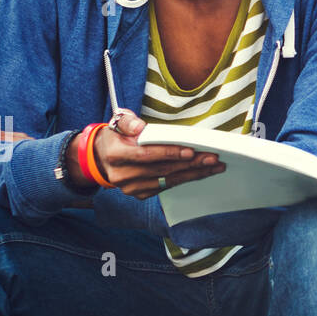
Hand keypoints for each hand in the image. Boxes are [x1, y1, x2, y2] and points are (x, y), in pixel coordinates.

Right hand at [72, 110, 224, 199]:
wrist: (102, 157)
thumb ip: (127, 121)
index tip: (191, 150)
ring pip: (167, 181)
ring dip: (194, 174)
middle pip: (162, 170)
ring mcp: (131, 188)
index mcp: (116, 154)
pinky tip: (202, 173)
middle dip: (190, 164)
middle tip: (212, 158)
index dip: (169, 153)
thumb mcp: (117, 121)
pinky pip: (167, 187)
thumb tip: (139, 127)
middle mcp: (122, 175)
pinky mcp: (140, 194)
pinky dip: (186, 179)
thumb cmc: (116, 135)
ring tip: (214, 166)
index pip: (147, 154)